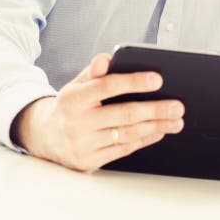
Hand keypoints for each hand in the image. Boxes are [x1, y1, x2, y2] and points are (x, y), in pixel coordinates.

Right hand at [11, 52, 184, 171]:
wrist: (42, 137)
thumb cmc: (69, 105)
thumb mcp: (76, 85)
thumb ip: (94, 72)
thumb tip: (106, 58)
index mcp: (74, 98)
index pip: (108, 86)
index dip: (134, 82)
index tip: (157, 80)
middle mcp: (77, 122)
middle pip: (124, 114)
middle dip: (155, 110)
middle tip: (177, 106)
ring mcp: (82, 144)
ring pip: (127, 134)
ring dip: (156, 127)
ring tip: (175, 121)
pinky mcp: (88, 161)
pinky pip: (122, 150)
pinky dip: (144, 140)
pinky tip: (158, 132)